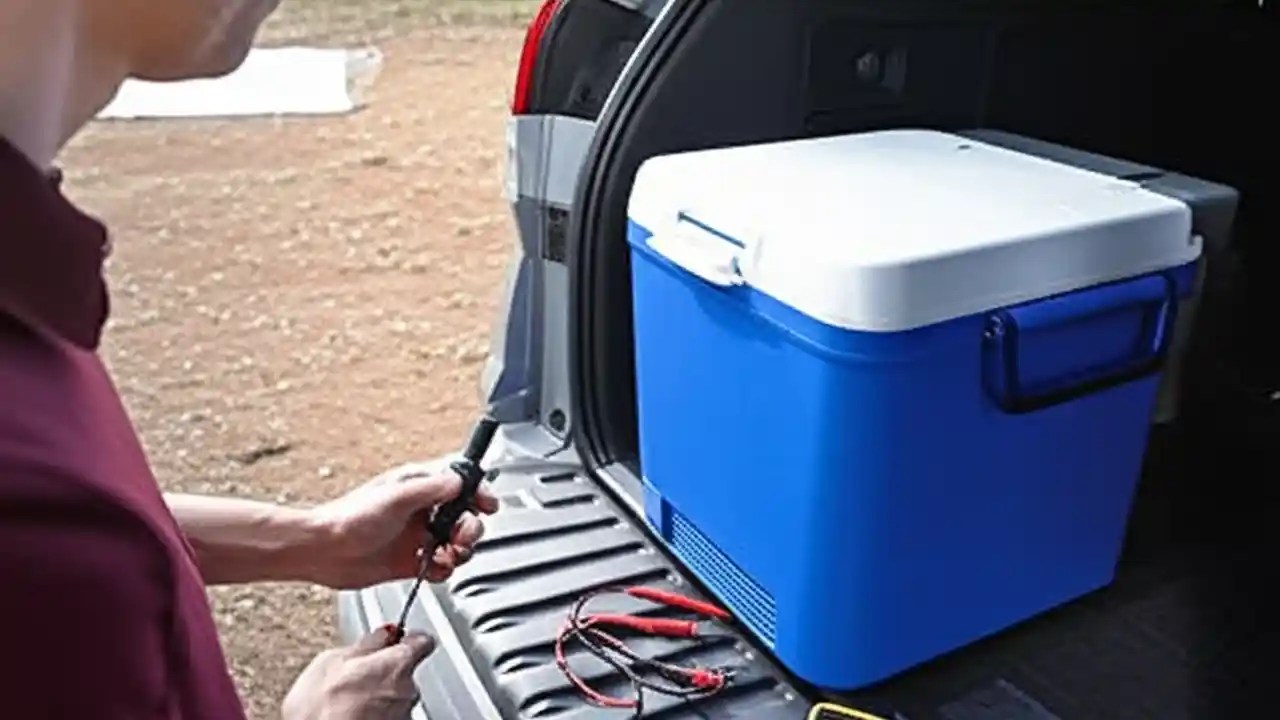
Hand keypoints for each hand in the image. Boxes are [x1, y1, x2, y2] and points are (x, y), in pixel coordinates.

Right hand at [282, 627, 433, 719]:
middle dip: (387, 672)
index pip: (422, 641)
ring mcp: (404, 715)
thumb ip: (366, 645)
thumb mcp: (332, 661)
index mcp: (396, 665)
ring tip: (350, 701)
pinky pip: (391, 717)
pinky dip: (377, 715)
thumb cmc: (319, 708)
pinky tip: (354, 715)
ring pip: (397, 697)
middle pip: (407, 672)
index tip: (401, 638)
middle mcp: (408, 691)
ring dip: (380, 696)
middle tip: (359, 676)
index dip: (410, 639)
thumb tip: (381, 635)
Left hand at [307, 463, 499, 589]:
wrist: (323, 552)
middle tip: (462, 537)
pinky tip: (433, 568)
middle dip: (471, 527)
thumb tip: (458, 481)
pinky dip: (443, 570)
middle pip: (464, 516)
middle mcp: (421, 511)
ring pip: (456, 543)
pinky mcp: (411, 562)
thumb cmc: (348, 519)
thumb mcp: (395, 497)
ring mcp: (416, 537)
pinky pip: (440, 567)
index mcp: (418, 487)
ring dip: (460, 551)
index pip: (460, 485)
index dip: (478, 494)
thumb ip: (431, 489)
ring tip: (450, 555)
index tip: (488, 505)